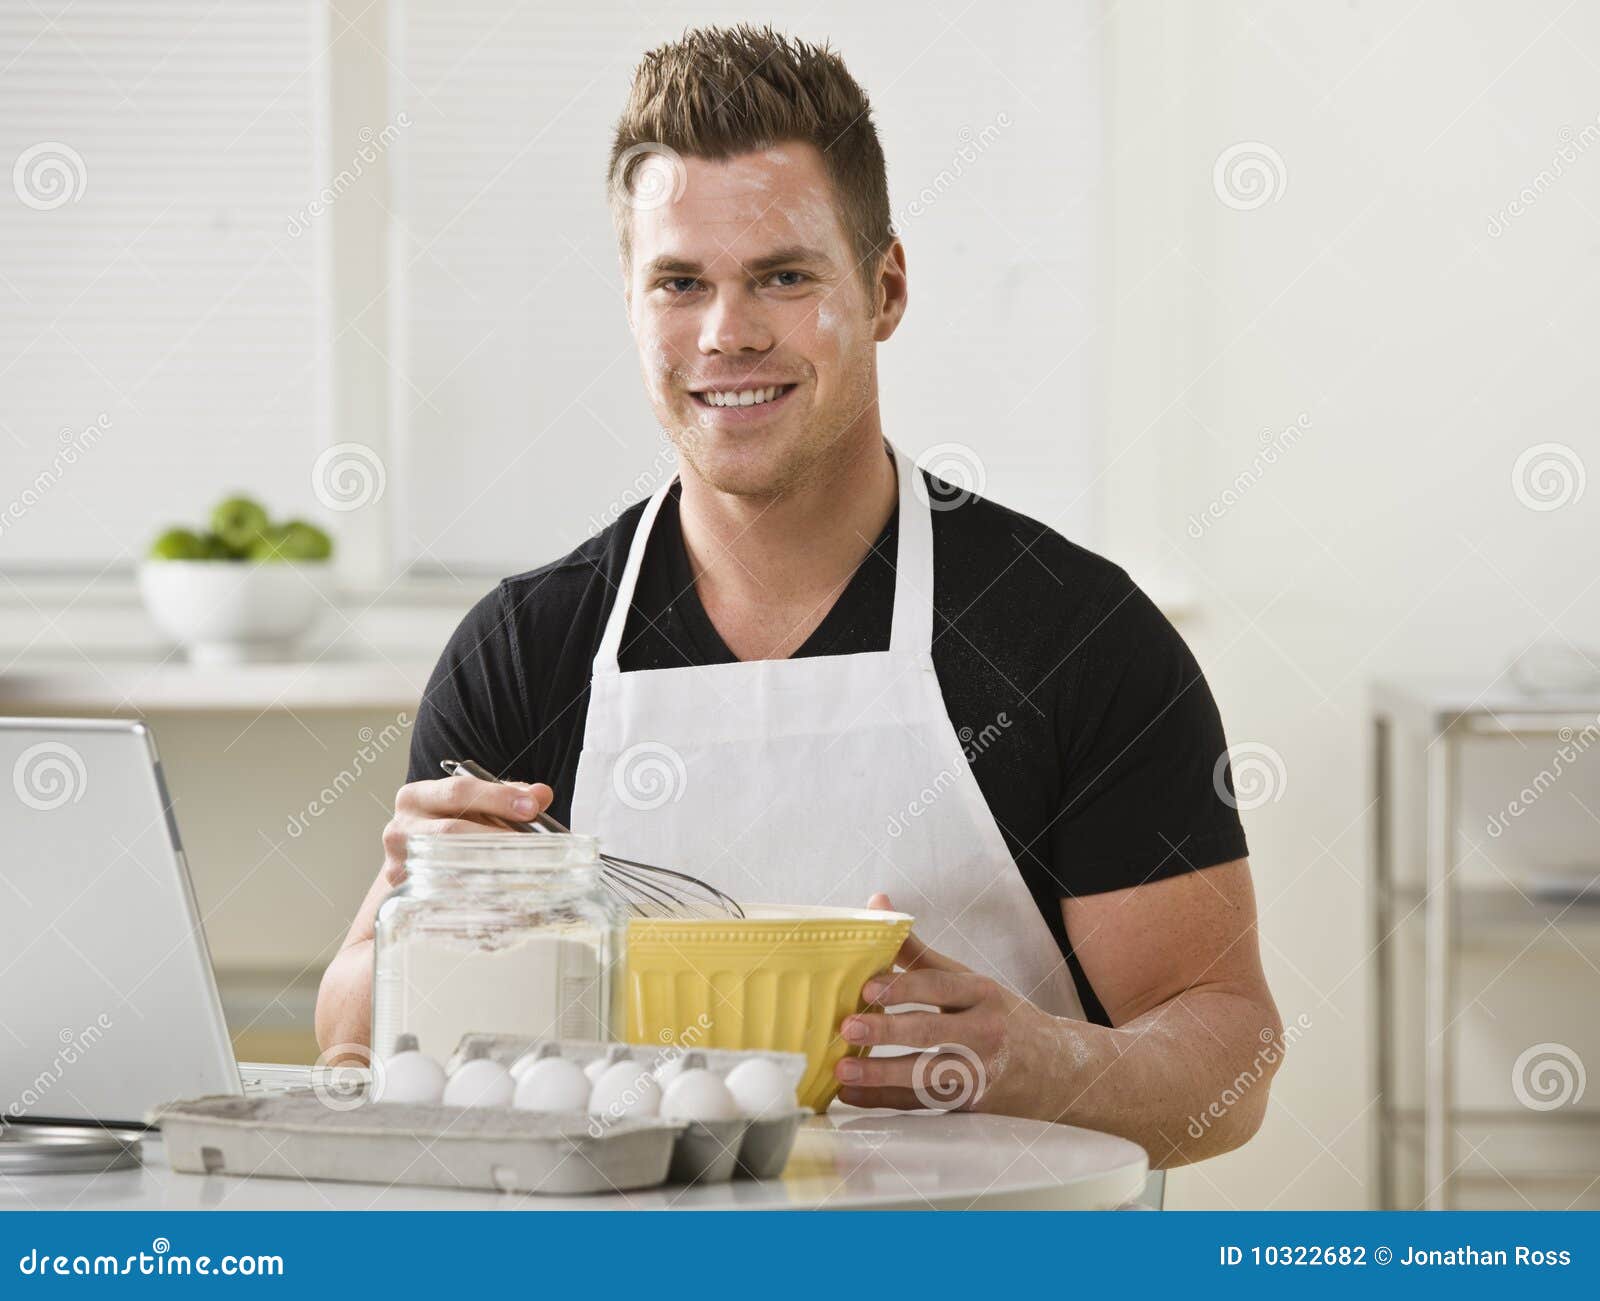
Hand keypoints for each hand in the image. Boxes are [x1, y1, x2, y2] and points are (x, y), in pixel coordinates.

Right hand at [379, 772, 553, 890]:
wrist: (417, 860)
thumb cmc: (452, 825)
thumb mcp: (476, 805)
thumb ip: (508, 795)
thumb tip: (541, 794)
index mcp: (416, 796)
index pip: (459, 790)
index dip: (498, 797)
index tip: (532, 807)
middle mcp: (400, 827)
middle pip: (451, 829)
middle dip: (497, 835)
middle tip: (534, 843)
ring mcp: (398, 862)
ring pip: (447, 863)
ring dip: (490, 865)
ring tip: (523, 866)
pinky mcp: (405, 891)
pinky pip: (444, 891)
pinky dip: (476, 889)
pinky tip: (501, 890)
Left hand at [832, 892, 1056, 1116]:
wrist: (1051, 1067)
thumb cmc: (997, 1015)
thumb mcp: (967, 980)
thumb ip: (917, 950)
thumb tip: (877, 905)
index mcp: (980, 993)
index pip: (940, 987)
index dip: (904, 987)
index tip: (868, 988)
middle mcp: (983, 1032)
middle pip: (932, 1032)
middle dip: (888, 1031)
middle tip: (848, 1027)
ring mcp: (978, 1072)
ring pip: (926, 1075)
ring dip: (882, 1075)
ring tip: (843, 1070)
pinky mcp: (968, 1103)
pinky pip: (922, 1104)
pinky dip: (885, 1101)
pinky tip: (853, 1094)